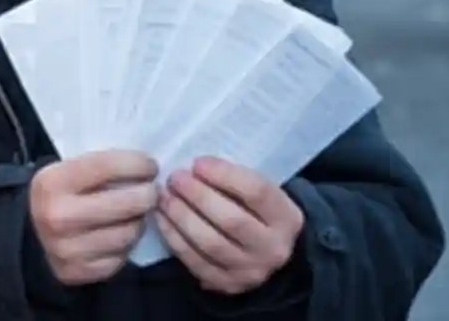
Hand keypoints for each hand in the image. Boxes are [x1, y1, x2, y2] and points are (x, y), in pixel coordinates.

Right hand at [29, 150, 159, 285]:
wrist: (27, 235)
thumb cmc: (56, 196)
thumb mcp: (64, 171)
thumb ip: (98, 167)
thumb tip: (144, 167)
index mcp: (53, 183)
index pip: (108, 166)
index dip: (138, 164)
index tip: (150, 166)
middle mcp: (59, 217)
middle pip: (128, 203)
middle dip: (148, 194)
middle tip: (150, 191)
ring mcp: (68, 249)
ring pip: (129, 232)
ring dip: (138, 221)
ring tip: (134, 213)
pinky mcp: (79, 272)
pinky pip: (121, 257)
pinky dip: (126, 245)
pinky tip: (118, 234)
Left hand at [154, 157, 303, 295]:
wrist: (268, 254)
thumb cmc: (257, 212)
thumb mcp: (261, 193)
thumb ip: (236, 181)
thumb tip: (196, 168)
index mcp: (286, 218)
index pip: (256, 192)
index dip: (224, 174)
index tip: (197, 163)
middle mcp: (273, 249)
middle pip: (231, 220)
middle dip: (198, 195)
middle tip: (175, 178)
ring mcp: (250, 271)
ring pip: (210, 243)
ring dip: (181, 216)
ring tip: (164, 196)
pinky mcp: (226, 285)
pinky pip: (195, 261)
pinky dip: (174, 238)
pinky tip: (162, 218)